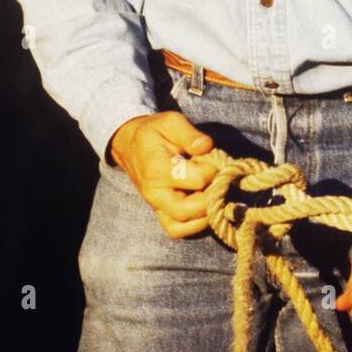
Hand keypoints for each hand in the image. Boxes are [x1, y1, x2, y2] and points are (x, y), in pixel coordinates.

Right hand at [109, 111, 217, 238]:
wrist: (131, 145)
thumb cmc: (155, 131)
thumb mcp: (171, 122)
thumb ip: (189, 134)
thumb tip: (208, 146)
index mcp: (157, 168)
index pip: (196, 179)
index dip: (214, 171)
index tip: (219, 160)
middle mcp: (155, 193)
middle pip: (187, 210)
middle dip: (211, 198)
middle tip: (220, 183)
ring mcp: (156, 206)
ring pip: (182, 227)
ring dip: (204, 215)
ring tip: (213, 194)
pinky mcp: (160, 213)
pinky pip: (178, 230)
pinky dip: (195, 224)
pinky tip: (205, 205)